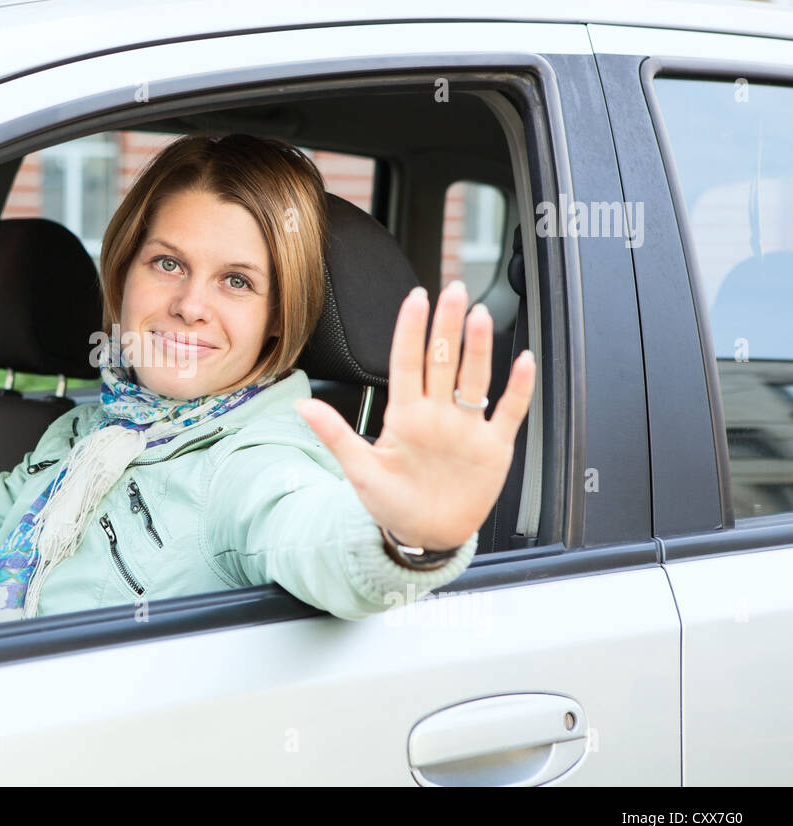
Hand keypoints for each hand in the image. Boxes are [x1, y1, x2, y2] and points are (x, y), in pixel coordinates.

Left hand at [294, 281, 535, 552]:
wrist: (425, 535)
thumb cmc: (390, 502)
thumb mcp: (359, 469)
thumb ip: (334, 434)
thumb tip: (302, 405)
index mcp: (405, 415)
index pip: (408, 362)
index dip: (411, 330)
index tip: (416, 297)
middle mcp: (438, 414)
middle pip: (444, 361)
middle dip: (448, 326)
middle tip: (454, 290)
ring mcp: (466, 428)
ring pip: (475, 378)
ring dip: (480, 348)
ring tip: (481, 316)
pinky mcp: (492, 447)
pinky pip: (509, 411)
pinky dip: (518, 388)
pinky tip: (524, 361)